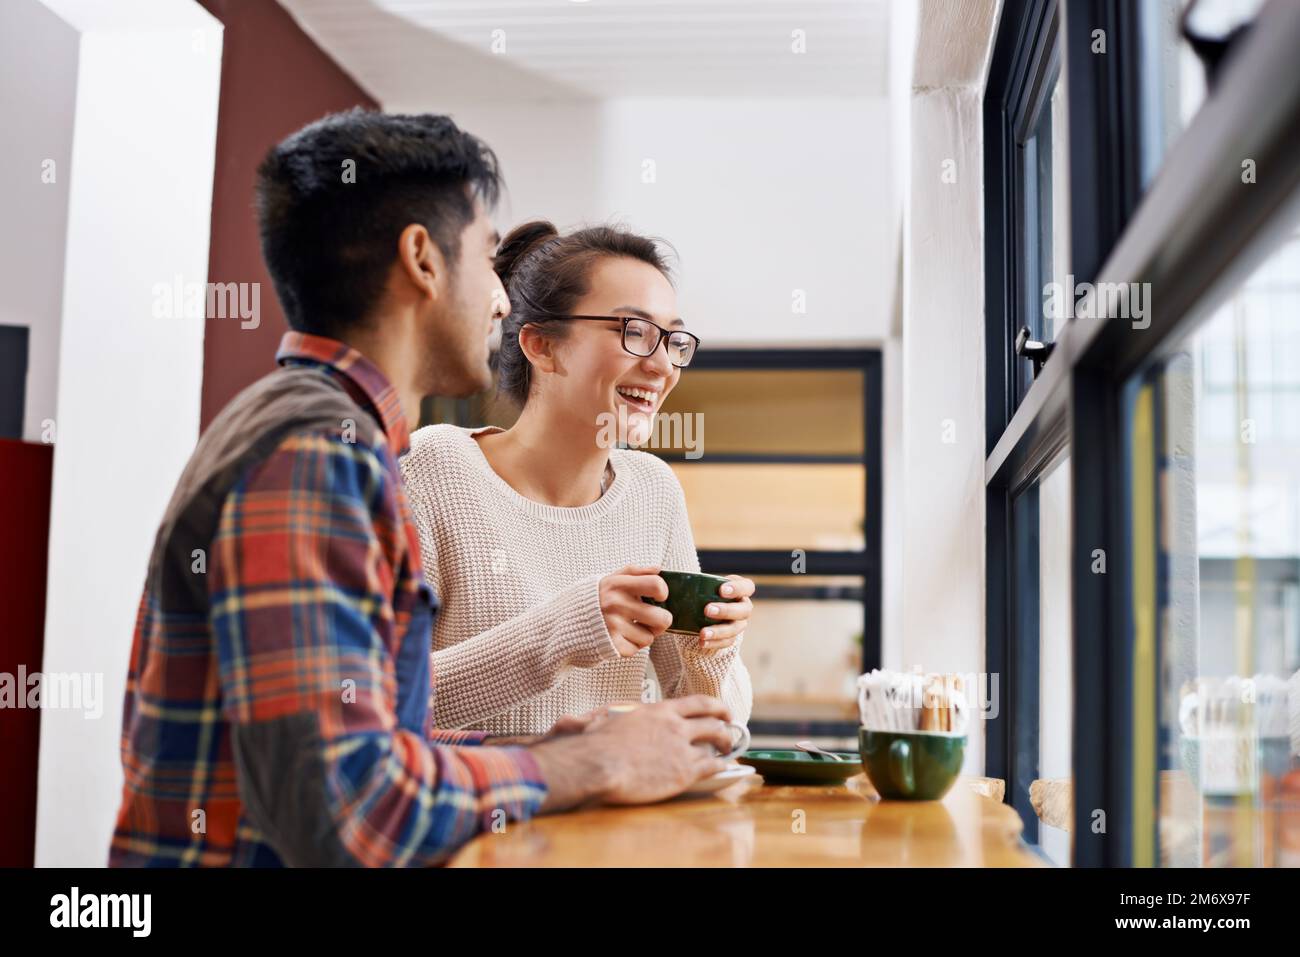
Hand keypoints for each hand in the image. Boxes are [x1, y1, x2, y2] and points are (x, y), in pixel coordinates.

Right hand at [530, 696, 733, 809]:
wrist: (598, 763)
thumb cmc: (597, 743)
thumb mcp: (613, 719)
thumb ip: (626, 718)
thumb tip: (616, 718)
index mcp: (659, 711)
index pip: (697, 703)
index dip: (714, 705)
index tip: (721, 710)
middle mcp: (675, 726)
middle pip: (712, 722)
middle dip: (725, 725)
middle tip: (730, 729)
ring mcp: (681, 748)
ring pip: (715, 743)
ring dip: (725, 746)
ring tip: (727, 751)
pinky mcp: (683, 771)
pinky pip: (711, 766)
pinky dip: (721, 766)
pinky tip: (723, 768)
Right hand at [598, 565, 671, 656]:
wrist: (562, 623)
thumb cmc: (593, 600)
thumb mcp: (609, 579)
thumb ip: (634, 572)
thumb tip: (658, 569)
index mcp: (617, 584)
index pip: (656, 584)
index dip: (663, 592)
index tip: (658, 597)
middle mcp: (615, 604)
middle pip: (662, 618)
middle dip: (661, 621)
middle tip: (652, 619)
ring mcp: (613, 625)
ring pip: (649, 637)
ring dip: (643, 635)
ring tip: (630, 628)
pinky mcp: (610, 645)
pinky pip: (636, 650)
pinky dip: (630, 646)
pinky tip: (620, 638)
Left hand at [697, 575, 754, 651]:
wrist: (703, 613)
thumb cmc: (705, 593)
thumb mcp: (704, 586)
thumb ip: (696, 582)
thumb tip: (671, 578)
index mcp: (740, 590)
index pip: (747, 587)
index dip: (738, 588)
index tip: (721, 590)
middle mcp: (743, 607)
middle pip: (744, 610)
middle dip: (726, 610)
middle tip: (707, 610)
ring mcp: (739, 624)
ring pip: (734, 629)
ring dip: (718, 631)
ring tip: (702, 633)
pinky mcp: (731, 638)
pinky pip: (726, 642)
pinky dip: (713, 643)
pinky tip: (701, 643)